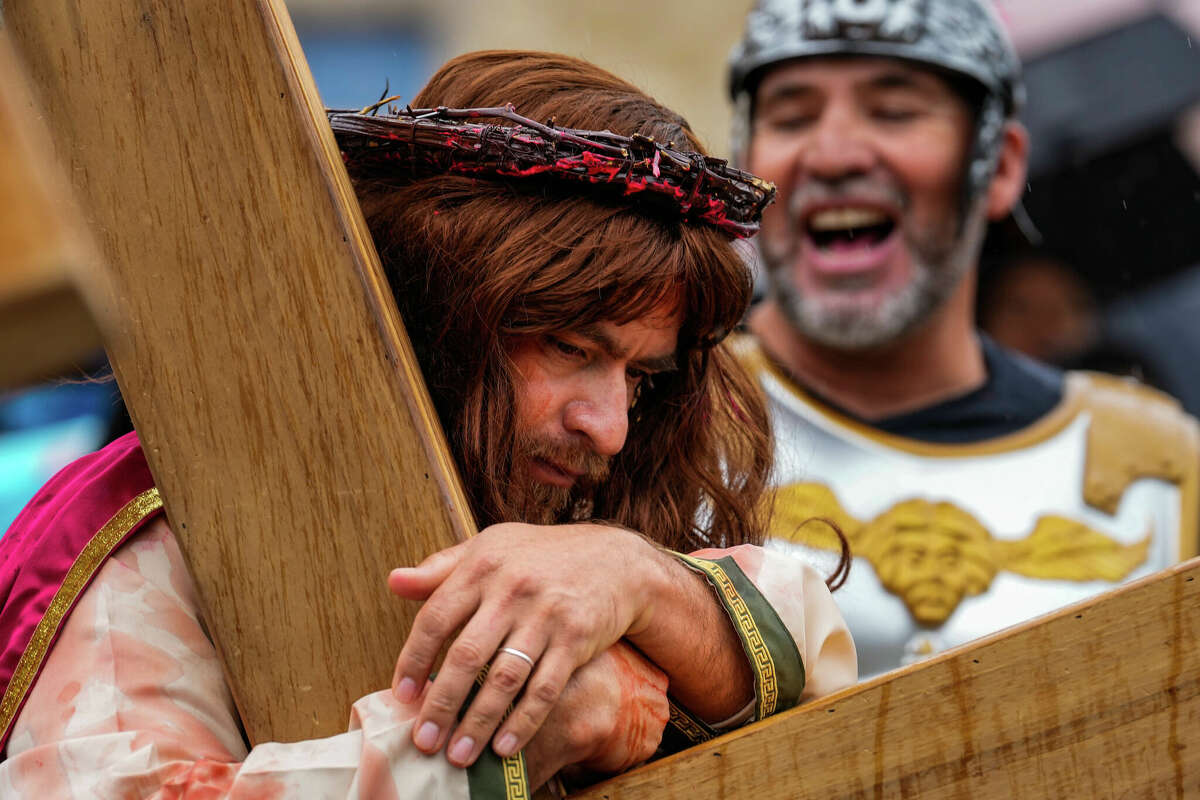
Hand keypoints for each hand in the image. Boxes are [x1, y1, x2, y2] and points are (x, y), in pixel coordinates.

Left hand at [387, 522, 667, 767]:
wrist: (616, 560)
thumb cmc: (542, 555)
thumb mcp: (492, 547)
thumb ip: (442, 568)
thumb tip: (394, 582)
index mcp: (483, 565)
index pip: (436, 617)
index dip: (414, 659)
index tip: (400, 695)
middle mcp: (512, 589)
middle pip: (466, 655)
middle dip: (441, 704)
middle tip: (423, 741)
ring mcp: (546, 615)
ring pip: (504, 678)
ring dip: (478, 722)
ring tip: (458, 755)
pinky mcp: (576, 639)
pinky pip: (545, 688)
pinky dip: (522, 722)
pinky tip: (504, 748)